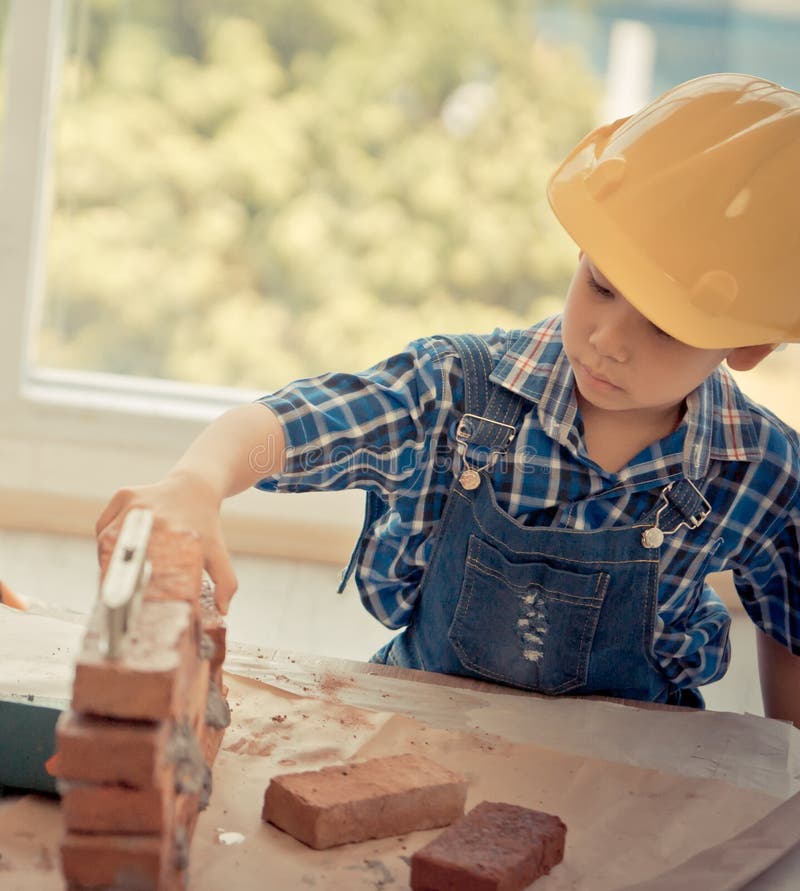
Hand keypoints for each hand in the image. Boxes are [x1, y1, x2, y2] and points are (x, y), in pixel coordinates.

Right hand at [95, 471, 237, 613]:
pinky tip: (111, 555)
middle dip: (115, 579)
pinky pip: (103, 526)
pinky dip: (103, 543)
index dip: (133, 587)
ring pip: (107, 541)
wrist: (196, 486)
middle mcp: (151, 514)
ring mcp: (134, 502)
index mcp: (172, 531)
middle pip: (119, 555)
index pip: (143, 566)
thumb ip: (226, 582)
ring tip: (112, 579)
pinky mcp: (123, 495)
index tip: (130, 603)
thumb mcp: (218, 552)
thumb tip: (223, 611)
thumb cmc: (205, 524)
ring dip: (106, 561)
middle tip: (117, 598)